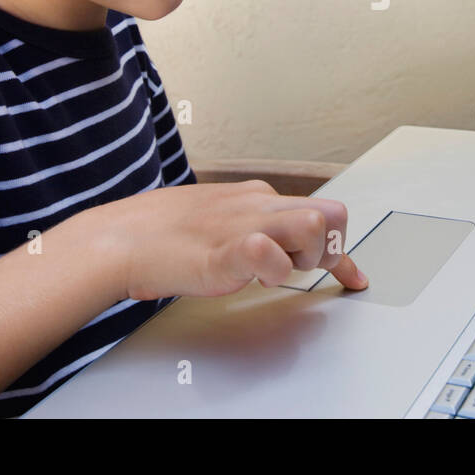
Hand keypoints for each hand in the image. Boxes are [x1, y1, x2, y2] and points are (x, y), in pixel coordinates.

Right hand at [101, 180, 368, 300]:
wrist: (120, 239)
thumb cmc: (165, 236)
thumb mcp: (224, 224)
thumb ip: (256, 232)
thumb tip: (279, 250)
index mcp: (259, 197)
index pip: (324, 214)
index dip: (345, 252)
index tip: (354, 277)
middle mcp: (259, 204)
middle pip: (333, 215)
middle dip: (329, 250)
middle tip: (298, 270)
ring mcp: (244, 223)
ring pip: (315, 227)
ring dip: (306, 258)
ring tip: (271, 272)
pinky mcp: (225, 248)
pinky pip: (268, 250)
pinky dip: (272, 267)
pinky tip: (252, 275)